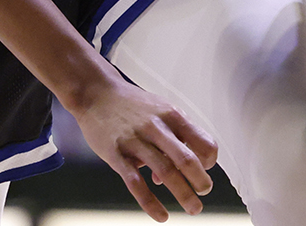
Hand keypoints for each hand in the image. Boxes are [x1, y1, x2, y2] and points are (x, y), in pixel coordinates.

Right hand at [68, 76, 217, 220]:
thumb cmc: (132, 104)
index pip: (202, 141)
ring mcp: (135, 140)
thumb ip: (175, 136)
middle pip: (186, 159)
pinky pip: (136, 183)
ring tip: (193, 208)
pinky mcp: (116, 154)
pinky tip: (161, 216)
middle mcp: (156, 127)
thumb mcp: (161, 109)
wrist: (96, 93)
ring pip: (164, 172)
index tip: (206, 169)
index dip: (209, 160)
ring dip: (183, 194)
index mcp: (172, 115)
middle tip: (205, 193)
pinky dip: (151, 203)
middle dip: (201, 181)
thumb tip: (179, 172)